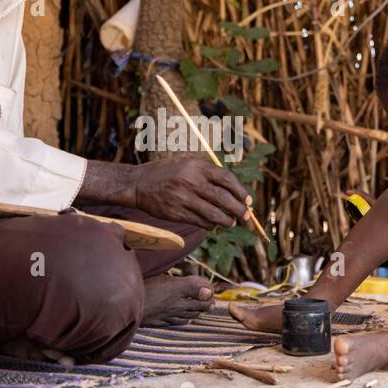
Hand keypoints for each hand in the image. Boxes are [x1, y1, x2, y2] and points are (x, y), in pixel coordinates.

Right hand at [131, 155, 250, 229]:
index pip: (226, 179)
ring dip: (227, 220)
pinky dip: (211, 225)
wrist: (138, 184)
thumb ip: (208, 173)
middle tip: (246, 216)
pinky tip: (213, 224)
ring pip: (214, 214)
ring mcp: (183, 198)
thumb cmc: (167, 172)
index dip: (241, 191)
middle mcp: (191, 181)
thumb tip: (233, 190)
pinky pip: (200, 222)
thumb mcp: (187, 163)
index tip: (248, 200)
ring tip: (231, 222)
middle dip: (239, 209)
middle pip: (223, 198)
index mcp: (196, 166)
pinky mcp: (177, 213)